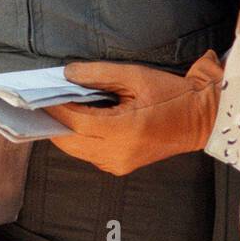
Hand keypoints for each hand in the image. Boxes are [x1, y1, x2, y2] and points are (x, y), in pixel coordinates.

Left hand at [46, 51, 223, 175]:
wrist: (199, 119)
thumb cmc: (171, 94)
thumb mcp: (136, 76)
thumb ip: (99, 74)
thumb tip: (67, 74)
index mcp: (123, 129)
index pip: (75, 122)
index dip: (55, 108)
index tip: (40, 94)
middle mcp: (118, 152)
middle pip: (69, 141)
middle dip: (54, 121)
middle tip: (44, 101)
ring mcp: (118, 163)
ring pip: (75, 151)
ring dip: (66, 131)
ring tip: (63, 108)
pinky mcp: (120, 167)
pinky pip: (89, 155)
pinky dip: (80, 139)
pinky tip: (84, 122)